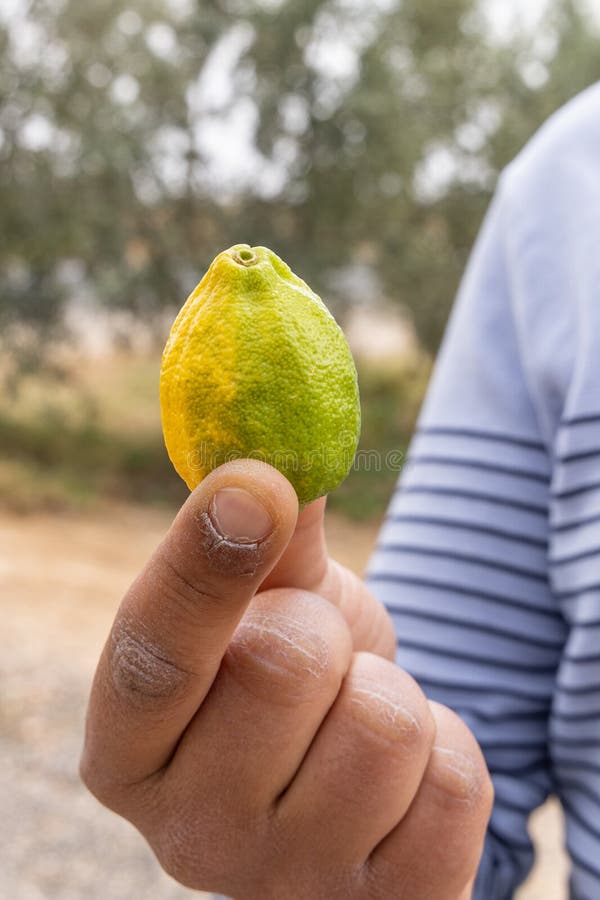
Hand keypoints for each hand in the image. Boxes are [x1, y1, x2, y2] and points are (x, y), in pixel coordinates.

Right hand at [80, 460, 492, 899]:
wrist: (346, 778)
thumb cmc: (287, 679)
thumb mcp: (265, 606)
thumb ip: (269, 533)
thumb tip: (282, 440)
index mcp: (128, 748)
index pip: (153, 653)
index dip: (203, 560)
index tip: (259, 480)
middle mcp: (188, 833)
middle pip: (282, 668)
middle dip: (321, 628)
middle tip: (315, 651)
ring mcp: (287, 883)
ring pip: (384, 723)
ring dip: (388, 689)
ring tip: (356, 714)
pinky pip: (454, 781)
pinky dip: (444, 746)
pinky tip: (401, 772)